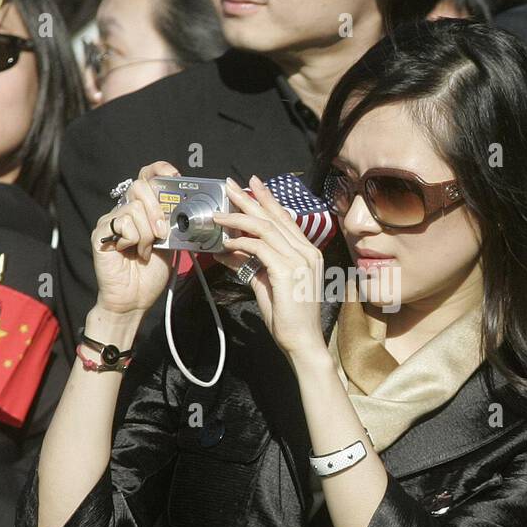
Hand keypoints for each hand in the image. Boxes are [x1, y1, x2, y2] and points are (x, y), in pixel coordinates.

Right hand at [90, 160, 176, 317]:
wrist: (134, 299)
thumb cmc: (150, 273)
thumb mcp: (169, 242)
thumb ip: (172, 222)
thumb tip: (183, 205)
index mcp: (142, 210)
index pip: (146, 177)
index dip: (159, 170)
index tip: (174, 175)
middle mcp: (124, 210)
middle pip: (140, 187)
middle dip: (156, 209)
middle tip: (162, 233)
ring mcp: (111, 221)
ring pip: (134, 208)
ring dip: (147, 233)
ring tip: (145, 251)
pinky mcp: (101, 234)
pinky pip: (123, 224)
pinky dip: (134, 240)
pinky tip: (132, 253)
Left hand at [212, 175, 327, 362]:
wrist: (302, 341)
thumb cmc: (287, 317)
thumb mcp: (265, 283)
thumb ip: (250, 264)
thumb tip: (227, 250)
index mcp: (306, 252)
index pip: (284, 219)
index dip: (267, 200)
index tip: (252, 185)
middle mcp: (306, 251)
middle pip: (274, 218)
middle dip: (251, 199)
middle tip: (231, 184)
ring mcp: (300, 260)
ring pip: (266, 229)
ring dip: (239, 219)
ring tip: (219, 214)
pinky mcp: (288, 271)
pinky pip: (260, 248)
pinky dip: (242, 243)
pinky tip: (227, 242)